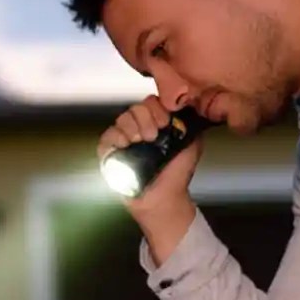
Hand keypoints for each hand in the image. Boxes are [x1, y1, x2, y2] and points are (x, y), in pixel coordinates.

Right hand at [97, 95, 203, 265]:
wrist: (164, 197)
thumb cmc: (177, 173)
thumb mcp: (192, 143)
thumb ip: (189, 123)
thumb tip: (187, 105)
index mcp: (157, 123)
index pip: (152, 102)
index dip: (157, 109)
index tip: (165, 123)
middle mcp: (139, 128)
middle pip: (135, 107)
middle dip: (145, 118)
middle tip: (153, 136)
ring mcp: (123, 139)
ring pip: (121, 119)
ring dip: (131, 127)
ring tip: (139, 142)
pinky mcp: (110, 153)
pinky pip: (107, 136)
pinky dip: (115, 137)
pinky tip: (125, 145)